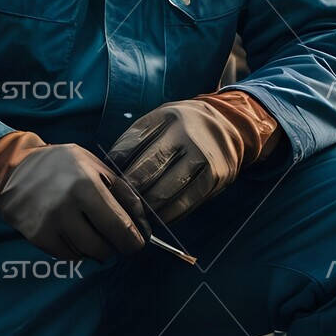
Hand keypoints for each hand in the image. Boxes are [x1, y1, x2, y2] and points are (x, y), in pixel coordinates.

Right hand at [0, 143, 149, 260]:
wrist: (16, 168)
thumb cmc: (63, 165)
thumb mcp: (95, 166)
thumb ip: (122, 192)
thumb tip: (143, 225)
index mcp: (86, 185)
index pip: (119, 226)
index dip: (133, 241)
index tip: (137, 243)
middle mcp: (67, 206)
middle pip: (103, 247)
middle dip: (114, 246)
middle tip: (114, 238)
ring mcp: (49, 223)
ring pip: (85, 254)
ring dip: (95, 248)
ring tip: (91, 231)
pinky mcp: (37, 236)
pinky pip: (67, 255)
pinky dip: (76, 249)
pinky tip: (73, 233)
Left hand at [107, 91, 280, 223]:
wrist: (226, 126)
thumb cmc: (181, 127)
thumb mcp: (158, 121)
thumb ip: (135, 141)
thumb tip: (109, 172)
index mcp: (167, 117)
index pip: (134, 144)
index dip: (118, 167)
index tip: (109, 183)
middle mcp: (187, 135)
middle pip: (150, 169)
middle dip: (130, 190)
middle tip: (119, 204)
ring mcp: (204, 157)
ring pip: (166, 190)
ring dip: (147, 207)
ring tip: (135, 214)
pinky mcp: (216, 177)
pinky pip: (186, 203)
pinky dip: (169, 214)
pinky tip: (158, 218)